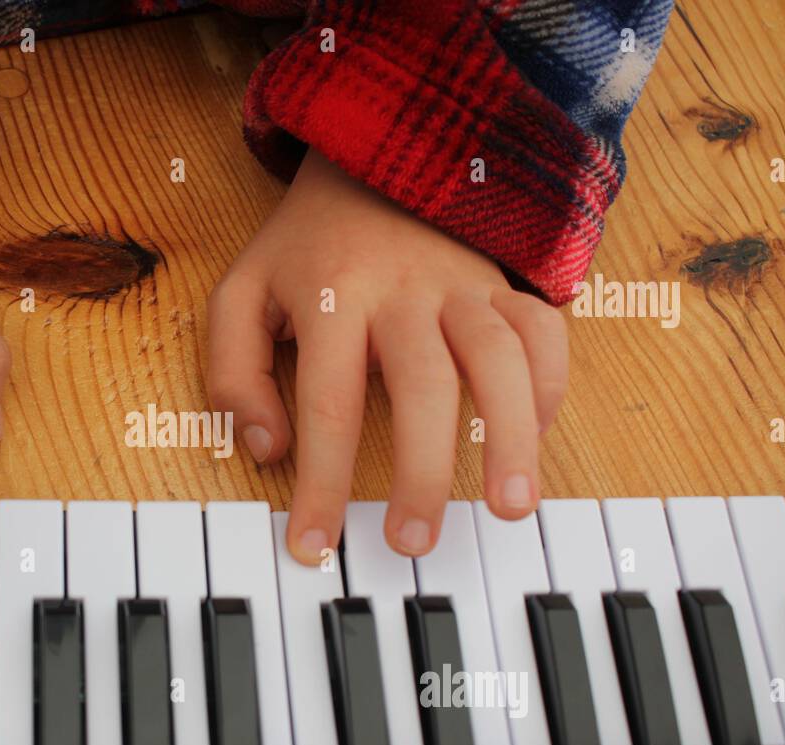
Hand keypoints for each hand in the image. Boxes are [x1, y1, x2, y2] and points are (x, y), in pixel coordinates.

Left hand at [206, 148, 566, 563]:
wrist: (375, 155)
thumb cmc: (303, 246)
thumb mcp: (241, 293)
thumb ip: (235, 370)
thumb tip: (268, 450)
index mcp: (330, 297)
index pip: (325, 406)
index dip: (322, 485)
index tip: (316, 550)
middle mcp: (401, 291)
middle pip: (422, 387)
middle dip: (421, 474)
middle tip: (414, 544)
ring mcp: (460, 284)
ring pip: (499, 358)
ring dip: (510, 435)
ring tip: (512, 506)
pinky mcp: (501, 283)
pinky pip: (543, 330)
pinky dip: (548, 384)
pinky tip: (534, 437)